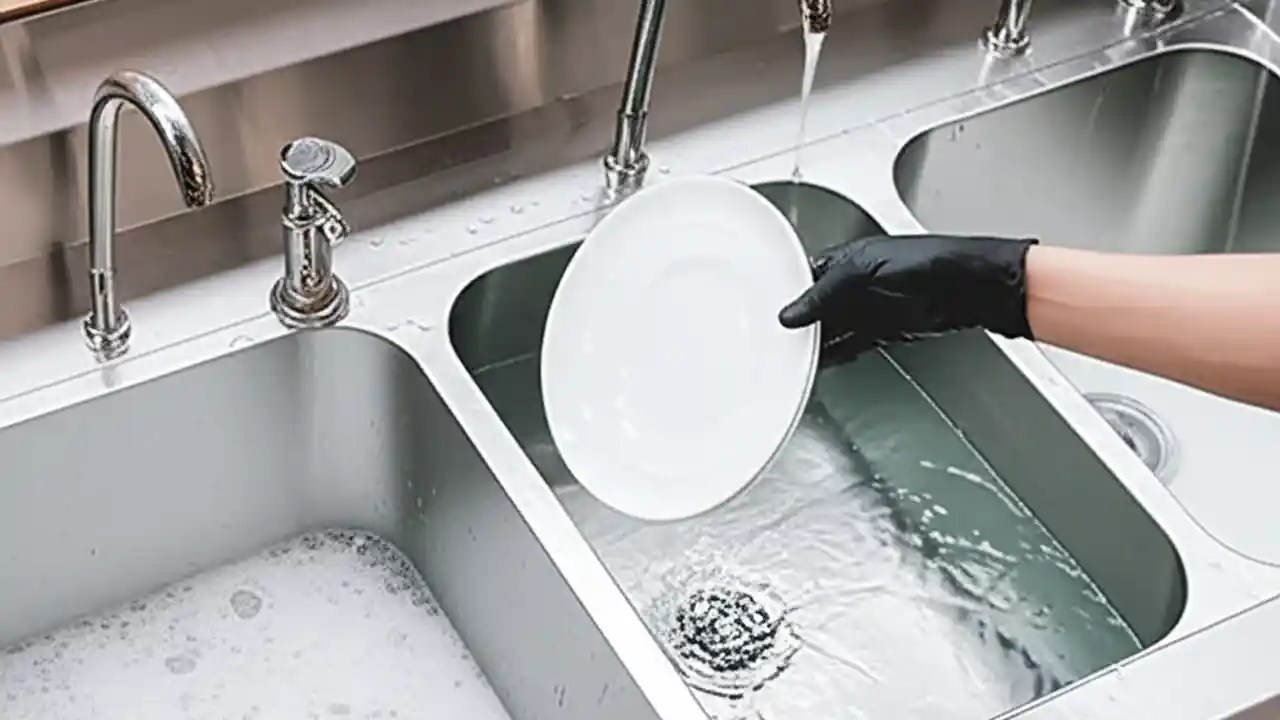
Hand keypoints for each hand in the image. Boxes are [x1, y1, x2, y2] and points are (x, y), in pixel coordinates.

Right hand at [778, 234, 1037, 360]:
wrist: (971, 288)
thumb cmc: (927, 265)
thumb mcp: (861, 275)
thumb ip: (822, 296)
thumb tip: (791, 314)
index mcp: (848, 260)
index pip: (807, 279)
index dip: (788, 295)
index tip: (768, 313)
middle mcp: (857, 284)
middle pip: (817, 308)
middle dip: (799, 323)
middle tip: (775, 340)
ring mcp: (871, 308)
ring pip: (832, 329)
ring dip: (814, 343)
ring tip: (791, 357)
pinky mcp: (885, 331)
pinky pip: (851, 345)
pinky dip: (835, 355)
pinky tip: (821, 364)